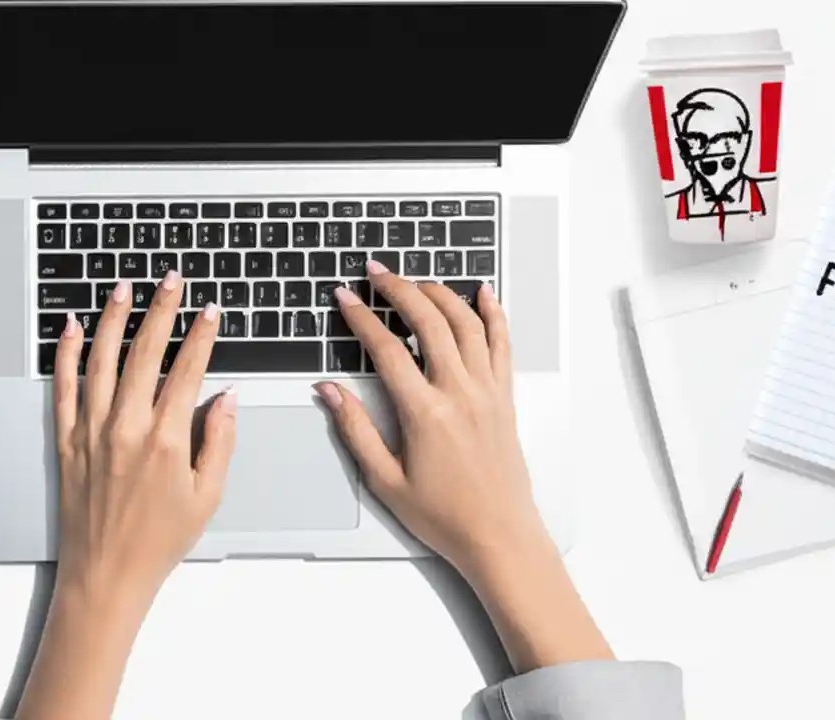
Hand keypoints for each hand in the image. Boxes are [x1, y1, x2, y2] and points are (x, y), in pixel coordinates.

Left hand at [19, 273, 235, 719]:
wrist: (106, 574)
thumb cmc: (160, 540)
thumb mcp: (208, 495)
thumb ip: (219, 442)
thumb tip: (225, 398)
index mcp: (165, 439)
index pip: (187, 371)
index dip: (201, 337)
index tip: (210, 312)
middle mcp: (125, 427)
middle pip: (143, 353)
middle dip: (161, 311)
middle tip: (171, 282)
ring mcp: (92, 431)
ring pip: (100, 360)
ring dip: (112, 320)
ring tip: (123, 289)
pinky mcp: (67, 441)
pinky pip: (63, 388)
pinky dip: (66, 355)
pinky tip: (72, 328)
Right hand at [316, 262, 612, 673]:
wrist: (499, 535)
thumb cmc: (445, 516)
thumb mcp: (385, 481)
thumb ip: (355, 430)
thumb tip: (329, 392)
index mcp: (425, 413)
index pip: (386, 349)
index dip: (361, 317)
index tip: (345, 297)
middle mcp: (460, 393)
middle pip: (428, 321)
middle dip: (398, 289)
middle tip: (376, 272)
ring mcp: (487, 391)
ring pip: (466, 324)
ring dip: (440, 294)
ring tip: (416, 280)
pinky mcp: (505, 397)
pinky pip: (502, 343)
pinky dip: (493, 313)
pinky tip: (483, 294)